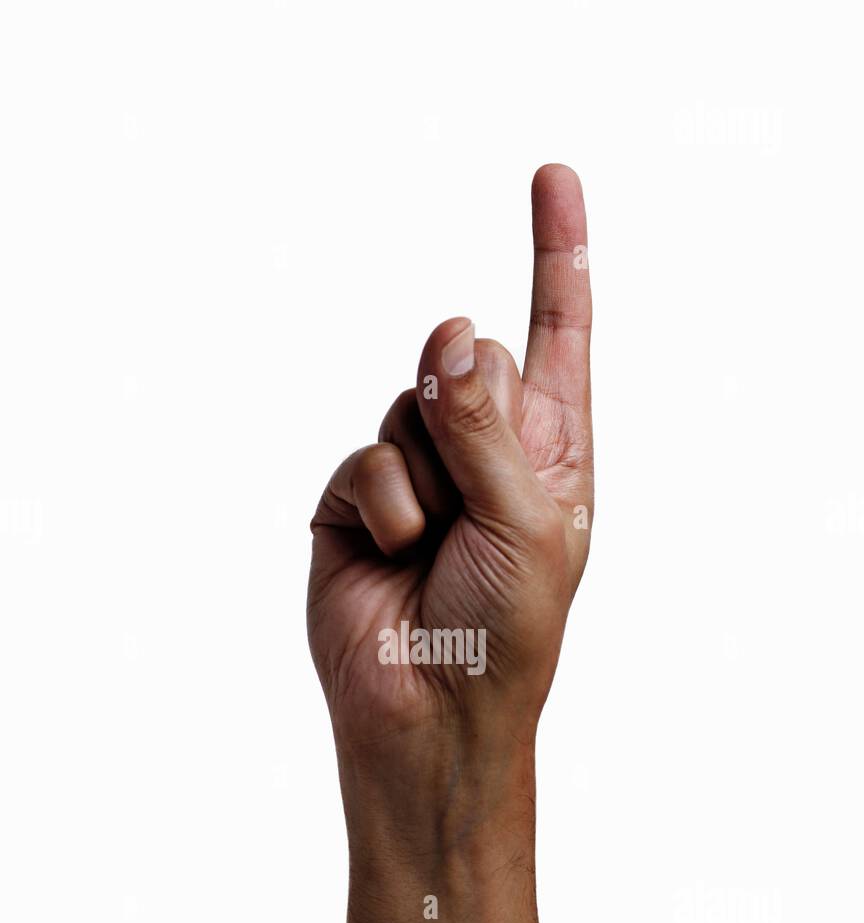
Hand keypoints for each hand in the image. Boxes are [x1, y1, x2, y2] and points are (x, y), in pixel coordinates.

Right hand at [307, 165, 592, 748]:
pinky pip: (363, 455)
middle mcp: (483, 449)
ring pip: (408, 401)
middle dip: (468, 409)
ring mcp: (417, 472)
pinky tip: (395, 556)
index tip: (552, 177)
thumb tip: (444, 332)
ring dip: (427, 478)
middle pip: (467, 353)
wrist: (432, 712)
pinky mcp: (355, 498)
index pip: (556, 335)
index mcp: (549, 451)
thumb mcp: (528, 520)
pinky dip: (383, 506)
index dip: (556, 255)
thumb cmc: (507, 630)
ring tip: (436, 546)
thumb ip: (487, 422)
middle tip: (475, 490)